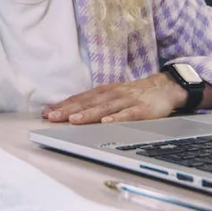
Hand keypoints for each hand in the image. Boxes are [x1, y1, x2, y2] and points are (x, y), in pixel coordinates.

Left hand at [42, 73, 187, 124]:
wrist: (164, 88)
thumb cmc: (134, 94)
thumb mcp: (113, 95)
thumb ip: (96, 102)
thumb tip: (72, 112)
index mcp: (104, 91)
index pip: (80, 98)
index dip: (63, 105)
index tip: (47, 113)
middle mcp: (113, 94)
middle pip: (88, 102)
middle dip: (69, 110)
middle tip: (52, 117)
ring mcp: (127, 100)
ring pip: (104, 108)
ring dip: (88, 113)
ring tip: (73, 120)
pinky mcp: (142, 109)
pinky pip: (128, 114)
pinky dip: (117, 118)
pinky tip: (106, 122)